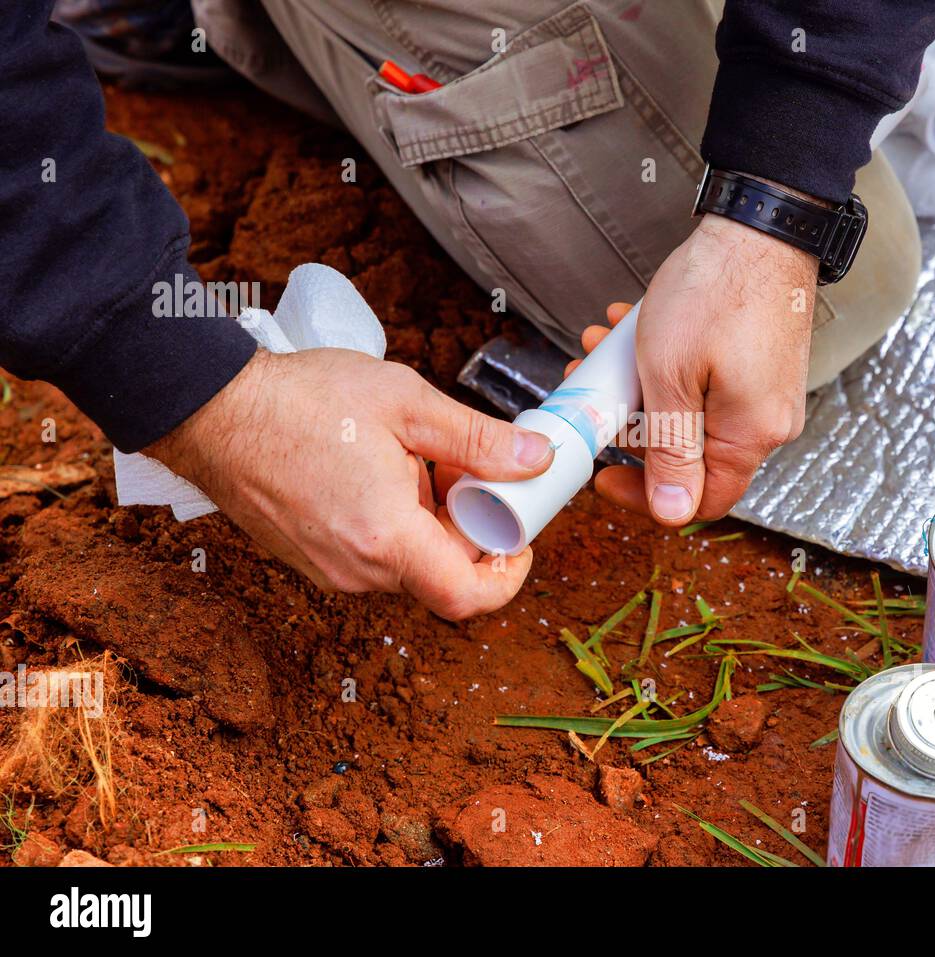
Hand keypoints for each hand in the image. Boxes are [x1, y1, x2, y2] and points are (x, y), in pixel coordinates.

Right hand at [147, 348, 554, 619]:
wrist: (212, 409)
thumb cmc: (300, 402)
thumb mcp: (408, 404)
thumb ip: (480, 439)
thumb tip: (535, 460)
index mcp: (386, 540)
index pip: (467, 597)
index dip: (508, 575)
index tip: (520, 539)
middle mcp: (357, 570)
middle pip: (442, 571)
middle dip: (468, 524)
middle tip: (462, 466)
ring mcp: (329, 570)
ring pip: (409, 560)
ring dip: (429, 519)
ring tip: (412, 457)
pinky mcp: (310, 559)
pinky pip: (374, 553)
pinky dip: (395, 522)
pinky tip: (380, 469)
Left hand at [572, 214, 816, 524]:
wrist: (763, 223)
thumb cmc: (717, 290)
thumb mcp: (672, 376)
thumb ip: (671, 449)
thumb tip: (672, 512)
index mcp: (752, 435)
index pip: (700, 500)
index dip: (646, 496)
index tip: (604, 472)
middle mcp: (769, 421)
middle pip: (690, 453)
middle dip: (631, 423)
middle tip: (592, 392)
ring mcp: (768, 391)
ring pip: (691, 411)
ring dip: (641, 385)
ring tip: (602, 347)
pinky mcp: (762, 363)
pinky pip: (709, 383)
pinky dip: (668, 363)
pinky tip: (632, 328)